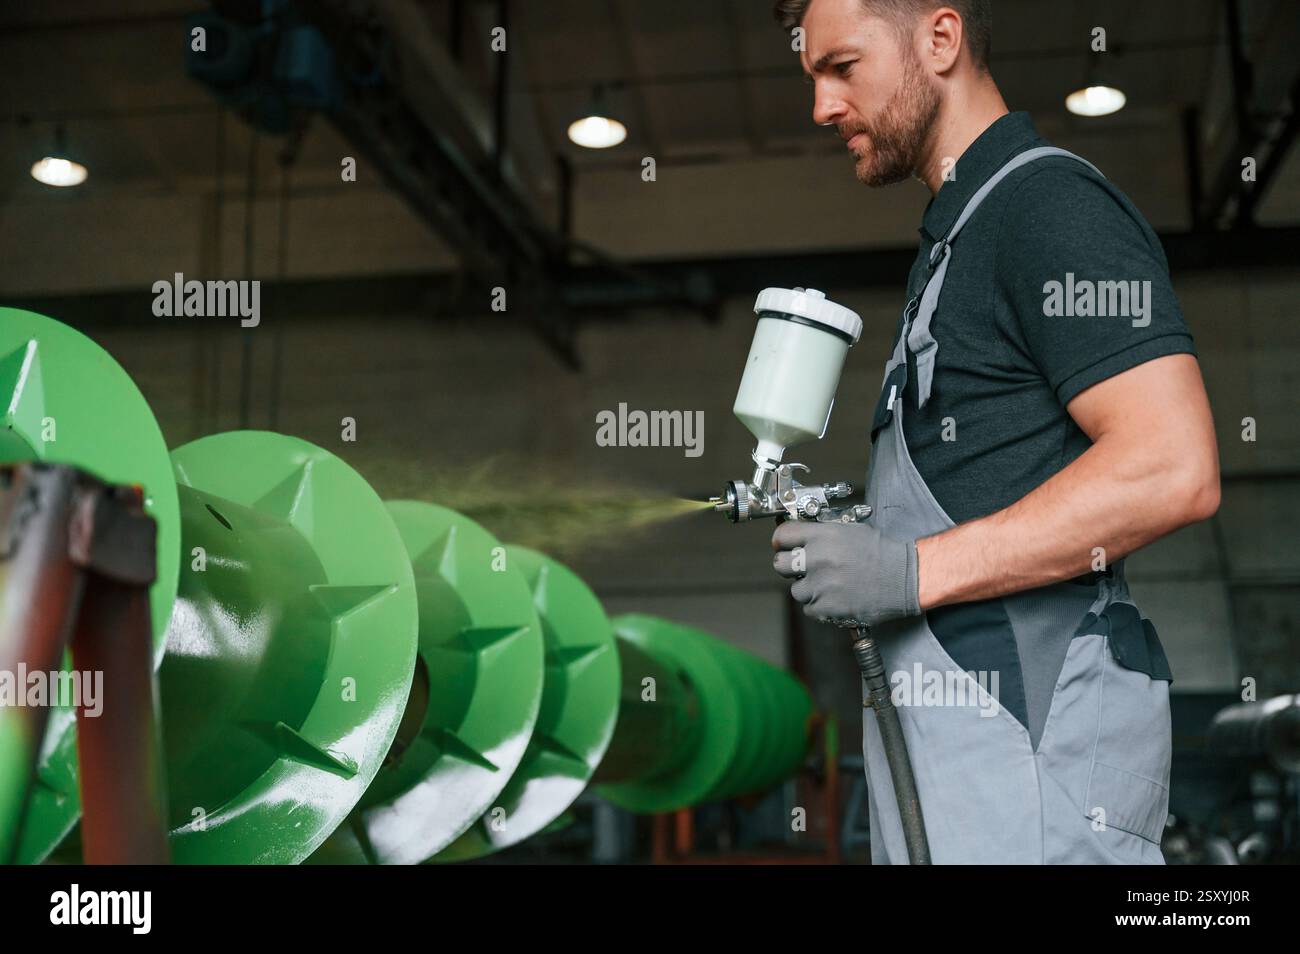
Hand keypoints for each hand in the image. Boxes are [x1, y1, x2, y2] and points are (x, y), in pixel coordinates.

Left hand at [771, 520, 920, 627]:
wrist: (905, 578)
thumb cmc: (882, 553)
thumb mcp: (851, 530)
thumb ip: (823, 533)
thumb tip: (802, 536)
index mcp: (823, 536)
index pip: (782, 535)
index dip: (780, 541)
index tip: (782, 546)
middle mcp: (817, 559)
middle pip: (780, 564)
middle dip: (789, 566)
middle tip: (801, 568)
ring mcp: (821, 585)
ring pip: (795, 590)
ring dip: (808, 588)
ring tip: (829, 584)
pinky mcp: (827, 608)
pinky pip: (809, 608)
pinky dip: (819, 605)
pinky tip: (836, 597)